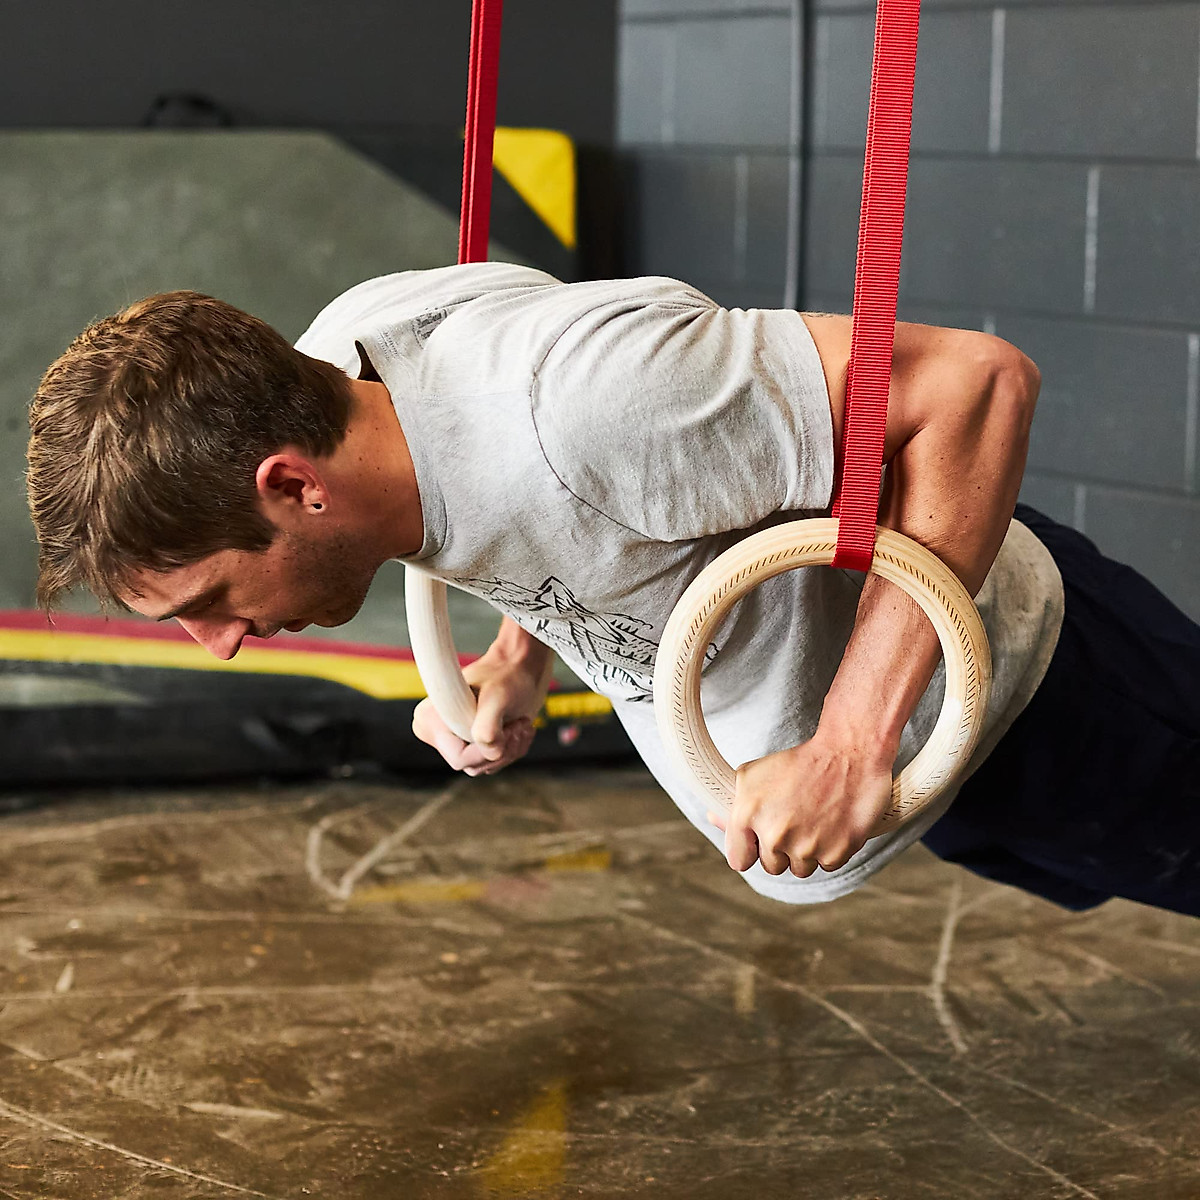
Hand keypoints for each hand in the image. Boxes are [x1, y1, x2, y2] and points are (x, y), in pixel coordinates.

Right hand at [412, 640, 552, 776]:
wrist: (520, 664)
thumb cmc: (507, 675)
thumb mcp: (497, 699)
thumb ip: (487, 729)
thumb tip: (490, 754)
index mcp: (429, 721)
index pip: (459, 758)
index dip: (488, 750)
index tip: (508, 727)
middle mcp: (437, 733)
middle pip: (474, 765)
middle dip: (503, 748)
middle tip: (520, 724)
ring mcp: (455, 738)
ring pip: (486, 764)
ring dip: (511, 747)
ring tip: (522, 723)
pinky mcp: (472, 741)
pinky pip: (493, 761)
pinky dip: (513, 747)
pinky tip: (521, 727)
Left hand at [710, 729, 895, 877]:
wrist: (849, 754)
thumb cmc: (799, 762)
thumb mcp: (754, 774)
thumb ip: (732, 802)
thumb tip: (713, 820)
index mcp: (748, 815)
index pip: (739, 860)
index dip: (749, 850)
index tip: (758, 842)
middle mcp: (774, 836)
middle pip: (771, 866)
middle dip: (780, 849)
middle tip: (793, 821)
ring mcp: (806, 847)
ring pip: (799, 868)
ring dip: (805, 852)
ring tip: (814, 820)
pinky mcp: (835, 854)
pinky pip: (826, 865)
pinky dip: (830, 850)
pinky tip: (832, 823)